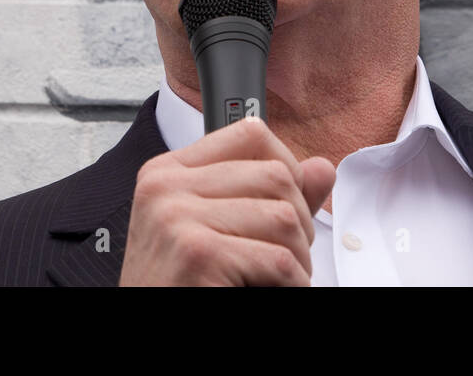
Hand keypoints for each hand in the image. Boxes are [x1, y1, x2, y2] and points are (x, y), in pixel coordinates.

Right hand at [119, 116, 335, 285]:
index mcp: (168, 172)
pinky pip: (278, 260)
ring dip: (298, 258)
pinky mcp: (197, 253)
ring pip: (283, 216)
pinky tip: (275, 291)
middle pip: (275, 174)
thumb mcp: (219, 231)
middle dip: (298, 221)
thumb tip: (323, 167)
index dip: (286, 168)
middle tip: (286, 256)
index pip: (250, 134)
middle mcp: (166, 186)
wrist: (148, 339)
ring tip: (280, 278)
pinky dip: (292, 284)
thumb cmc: (181, 286)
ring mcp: (177, 216)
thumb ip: (269, 197)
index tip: (286, 205)